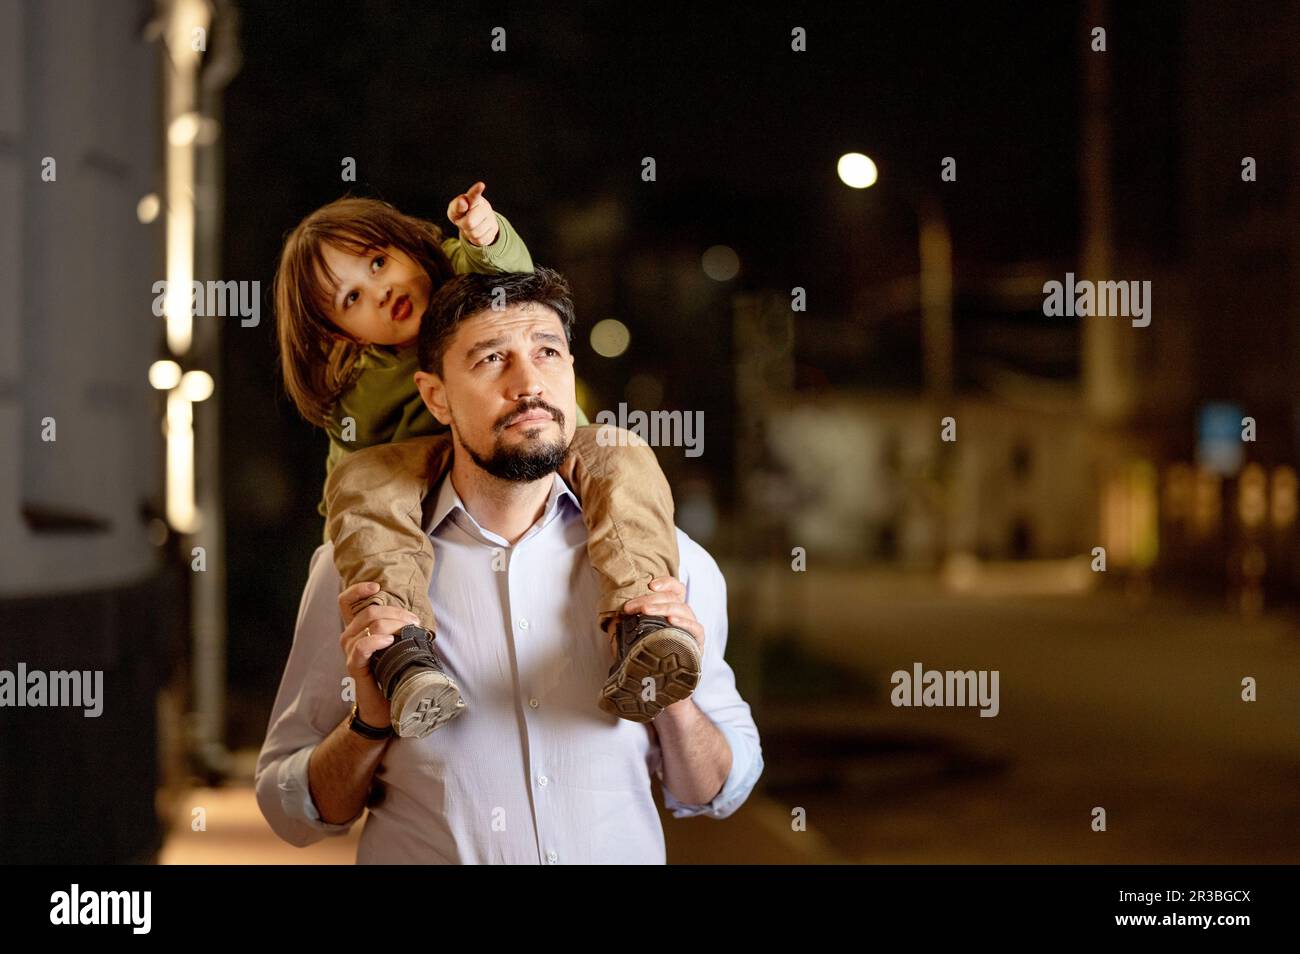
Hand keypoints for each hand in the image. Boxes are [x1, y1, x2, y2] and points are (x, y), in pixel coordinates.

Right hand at [338, 583, 418, 724]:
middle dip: (395, 612)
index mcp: (358, 630)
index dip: (358, 590)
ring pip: (368, 625)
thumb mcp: (397, 648)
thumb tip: (416, 617)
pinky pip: (361, 647)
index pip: (346, 602)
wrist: (385, 709)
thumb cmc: (392, 676)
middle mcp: (350, 638)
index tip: (377, 586)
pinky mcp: (354, 667)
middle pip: (368, 612)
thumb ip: (398, 631)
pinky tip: (389, 641)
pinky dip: (375, 641)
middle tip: (414, 621)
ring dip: (392, 624)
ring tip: (408, 630)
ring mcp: (350, 652)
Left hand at [446, 181, 498, 246]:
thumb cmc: (462, 214)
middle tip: (463, 220)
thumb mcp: (454, 210)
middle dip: (463, 225)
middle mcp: (484, 207)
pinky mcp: (494, 230)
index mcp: (473, 199)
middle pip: (470, 222)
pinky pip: (480, 240)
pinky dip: (474, 239)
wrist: (474, 223)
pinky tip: (476, 232)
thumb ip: (456, 206)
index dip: (477, 190)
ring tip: (470, 226)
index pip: (474, 194)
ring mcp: (491, 218)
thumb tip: (463, 202)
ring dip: (468, 232)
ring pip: (475, 233)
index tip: (481, 184)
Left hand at [619, 577, 704, 652]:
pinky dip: (685, 623)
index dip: (666, 583)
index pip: (675, 589)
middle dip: (650, 599)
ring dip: (662, 608)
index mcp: (673, 610)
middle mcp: (684, 616)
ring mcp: (691, 629)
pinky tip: (672, 621)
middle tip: (631, 606)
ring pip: (682, 609)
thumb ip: (633, 623)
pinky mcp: (697, 643)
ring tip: (646, 610)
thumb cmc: (648, 655)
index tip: (650, 585)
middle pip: (673, 598)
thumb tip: (616, 614)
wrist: (660, 683)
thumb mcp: (637, 635)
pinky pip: (696, 629)